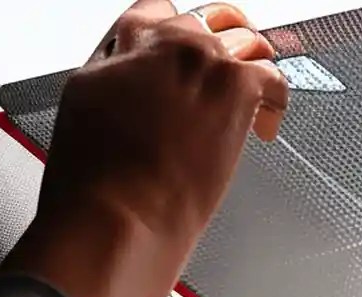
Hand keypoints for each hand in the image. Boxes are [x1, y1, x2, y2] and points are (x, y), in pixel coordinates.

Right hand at [41, 0, 286, 242]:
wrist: (119, 211)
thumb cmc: (96, 178)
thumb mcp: (86, 101)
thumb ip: (117, 75)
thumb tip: (132, 76)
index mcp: (128, 41)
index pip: (159, 11)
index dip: (175, 34)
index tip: (183, 56)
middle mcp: (169, 41)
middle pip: (209, 22)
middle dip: (221, 46)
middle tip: (230, 72)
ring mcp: (206, 61)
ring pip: (246, 42)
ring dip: (252, 69)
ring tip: (254, 99)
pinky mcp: (238, 88)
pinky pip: (273, 77)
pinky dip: (275, 102)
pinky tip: (264, 126)